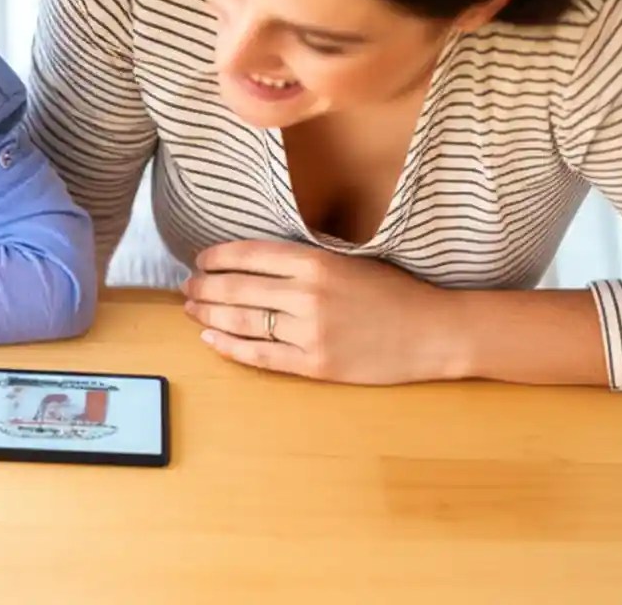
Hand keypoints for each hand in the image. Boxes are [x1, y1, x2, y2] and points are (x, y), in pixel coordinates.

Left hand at [181, 241, 462, 384]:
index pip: (250, 255)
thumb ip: (305, 259)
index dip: (218, 257)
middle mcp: (309, 295)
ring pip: (243, 322)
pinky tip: (211, 338)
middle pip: (238, 289)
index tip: (201, 260)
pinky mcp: (316, 364)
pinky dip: (230, 347)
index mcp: (317, 262)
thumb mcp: (350, 260)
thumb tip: (253, 260)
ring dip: (209, 315)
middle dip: (204, 288)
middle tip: (187, 287)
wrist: (434, 332)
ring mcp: (311, 332)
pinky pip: (261, 356)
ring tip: (192, 310)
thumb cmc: (395, 293)